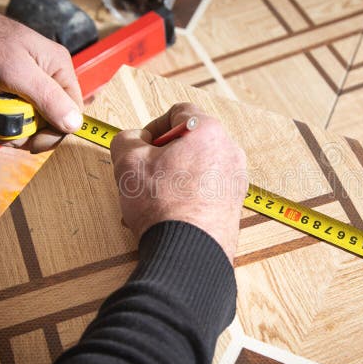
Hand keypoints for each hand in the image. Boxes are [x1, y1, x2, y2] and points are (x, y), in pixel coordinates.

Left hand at [0, 0, 82, 151]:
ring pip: (28, 122)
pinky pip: (9, 117)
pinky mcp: (6, 92)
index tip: (31, 142)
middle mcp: (46, 79)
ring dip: (9, 130)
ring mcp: (25, 86)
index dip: (54, 132)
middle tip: (6, 137)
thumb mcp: (15, 71)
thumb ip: (48, 98)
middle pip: (50, 121)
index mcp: (58, 69)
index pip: (72, 112)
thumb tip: (75, 124)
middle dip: (28, 133)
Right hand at [110, 103, 246, 262]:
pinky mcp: (234, 203)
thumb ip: (127, 139)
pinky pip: (206, 189)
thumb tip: (135, 140)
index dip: (154, 127)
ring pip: (197, 167)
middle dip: (163, 155)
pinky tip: (167, 213)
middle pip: (190, 141)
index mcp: (209, 131)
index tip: (141, 146)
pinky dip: (186, 195)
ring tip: (152, 200)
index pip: (178, 112)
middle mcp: (229, 151)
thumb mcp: (128, 161)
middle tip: (144, 173)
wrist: (188, 250)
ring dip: (172, 178)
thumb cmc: (163, 205)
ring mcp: (235, 179)